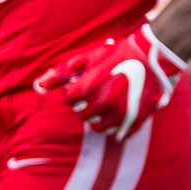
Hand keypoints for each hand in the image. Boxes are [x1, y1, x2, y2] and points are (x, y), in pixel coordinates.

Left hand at [34, 23, 185, 141]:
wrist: (153, 57)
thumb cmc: (117, 55)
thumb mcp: (87, 59)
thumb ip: (60, 73)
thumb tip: (37, 86)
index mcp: (86, 89)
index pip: (69, 100)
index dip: (76, 91)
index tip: (86, 82)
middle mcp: (100, 105)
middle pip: (82, 115)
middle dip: (86, 104)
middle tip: (99, 91)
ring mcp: (119, 115)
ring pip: (98, 127)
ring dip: (99, 117)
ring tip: (108, 102)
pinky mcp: (135, 121)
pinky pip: (118, 135)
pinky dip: (116, 127)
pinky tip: (120, 113)